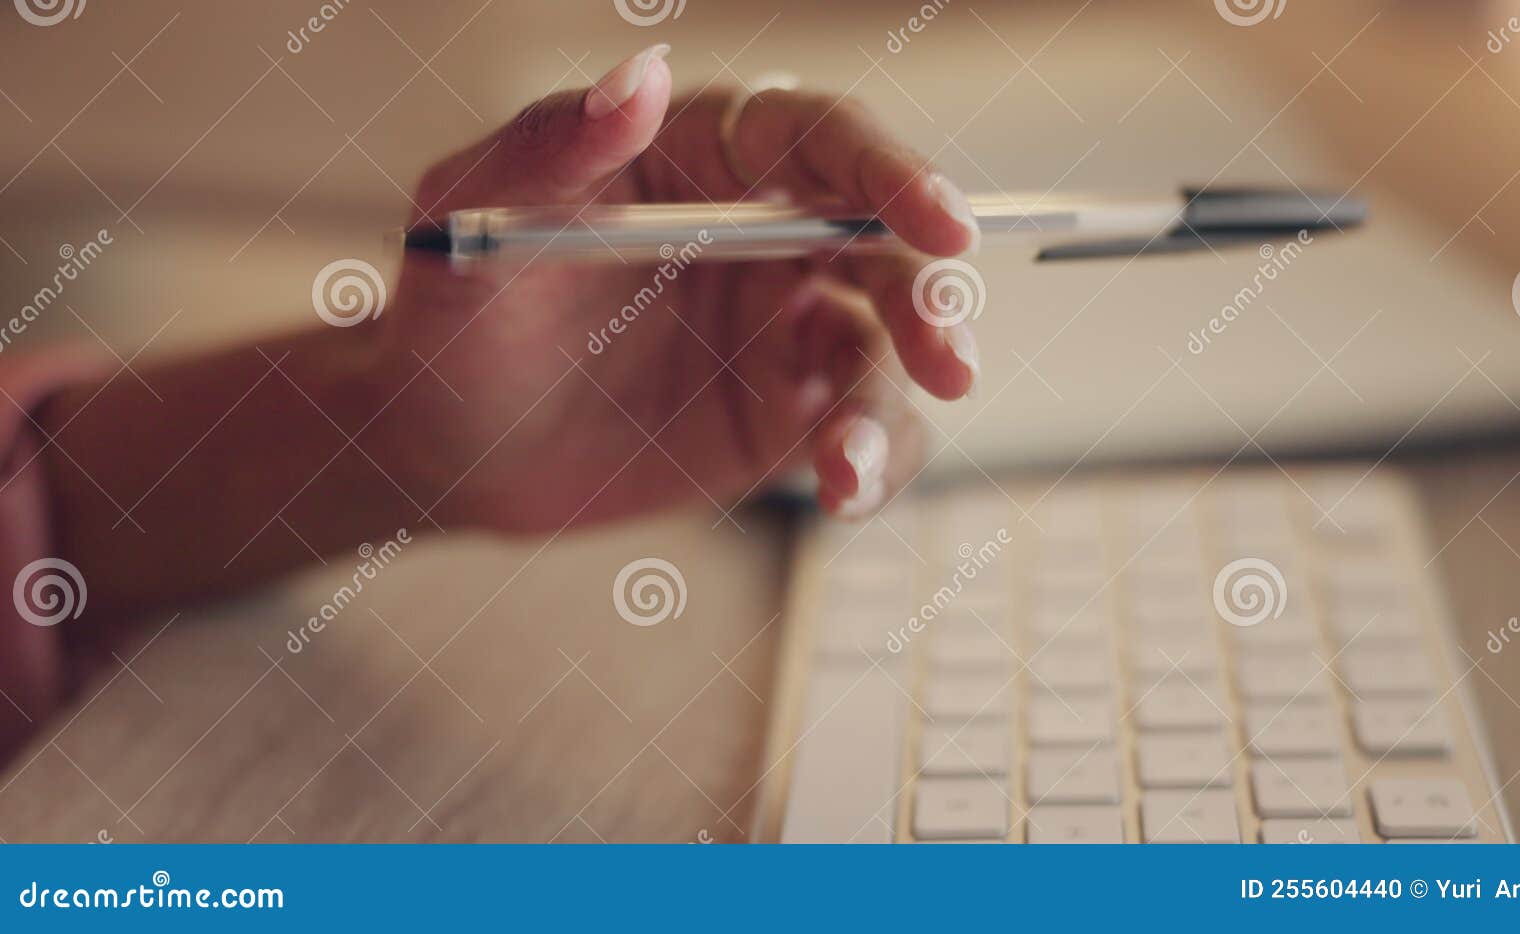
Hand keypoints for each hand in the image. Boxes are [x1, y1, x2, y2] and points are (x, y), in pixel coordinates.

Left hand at [378, 45, 980, 531]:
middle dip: (924, 297)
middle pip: (881, 244)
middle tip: (945, 357)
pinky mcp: (783, 416)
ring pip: (883, 348)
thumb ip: (550, 148)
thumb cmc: (452, 314)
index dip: (889, 174)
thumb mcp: (475, 221)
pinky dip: (870, 461)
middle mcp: (764, 233)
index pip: (818, 141)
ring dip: (894, 401)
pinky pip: (859, 430)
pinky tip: (843, 492)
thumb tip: (640, 73)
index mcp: (701, 157)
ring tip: (845, 465)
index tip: (940, 223)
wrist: (444, 447)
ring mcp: (780, 327)